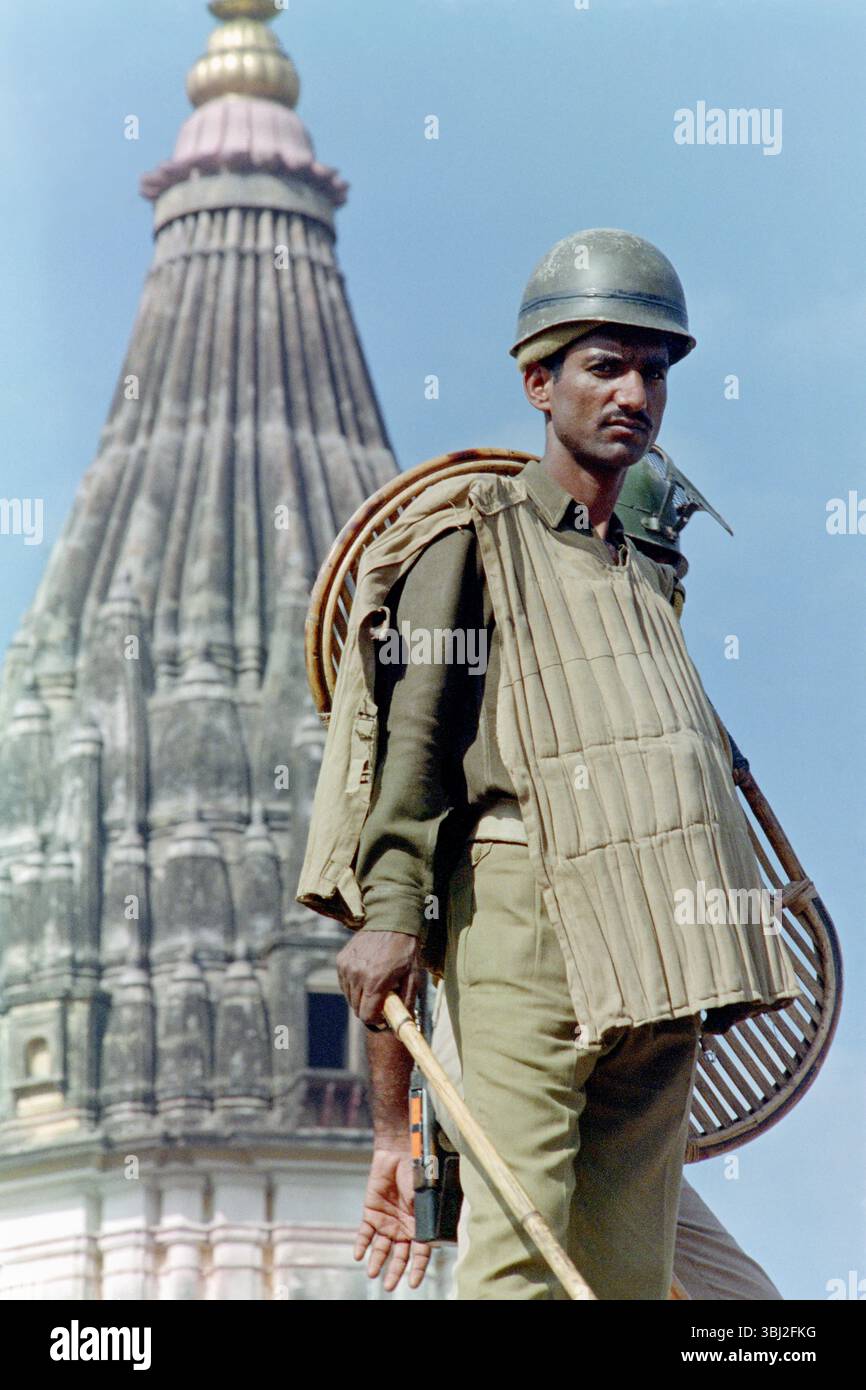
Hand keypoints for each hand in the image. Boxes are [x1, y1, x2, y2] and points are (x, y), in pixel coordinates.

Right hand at [337, 930, 422, 1025]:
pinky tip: (366, 974)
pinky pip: (344, 982)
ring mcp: (347, 967)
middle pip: (356, 1008)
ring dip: (361, 996)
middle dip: (369, 1008)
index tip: (383, 1014)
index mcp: (375, 981)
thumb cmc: (405, 949)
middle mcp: (357, 975)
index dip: (376, 1019)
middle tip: (382, 998)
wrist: (392, 921)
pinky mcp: (341, 960)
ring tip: (375, 983)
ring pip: (349, 996)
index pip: (366, 1015)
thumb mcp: (413, 976)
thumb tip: (403, 1022)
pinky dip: (354, 984)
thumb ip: (406, 1002)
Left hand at [354, 1146, 431, 1291]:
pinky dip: (362, 1244)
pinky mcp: (371, 1213)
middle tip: (390, 1286)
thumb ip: (423, 1215)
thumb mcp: (424, 1195)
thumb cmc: (417, 1171)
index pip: (421, 1253)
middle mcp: (403, 1227)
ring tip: (372, 1273)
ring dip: (377, 1261)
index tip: (413, 1283)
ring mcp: (387, 1221)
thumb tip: (425, 1236)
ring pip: (381, 1248)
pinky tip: (359, 1255)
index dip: (418, 1269)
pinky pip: (365, 1233)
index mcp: (420, 1225)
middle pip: (400, 1255)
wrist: (399, 1152)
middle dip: (395, 1271)